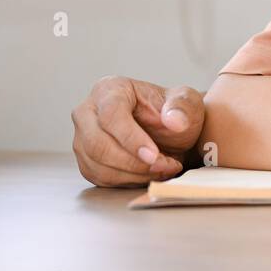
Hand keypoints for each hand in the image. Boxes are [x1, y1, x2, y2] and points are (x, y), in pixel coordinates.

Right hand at [72, 76, 204, 186]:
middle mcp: (88, 112)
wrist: (170, 131)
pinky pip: (101, 178)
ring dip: (134, 174)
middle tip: (164, 166)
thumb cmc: (174, 112)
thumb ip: (182, 107)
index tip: (154, 155)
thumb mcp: (187, 102)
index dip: (131, 138)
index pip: (111, 115)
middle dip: (133, 162)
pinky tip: (150, 174)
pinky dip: (128, 181)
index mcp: (110, 89)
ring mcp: (82, 138)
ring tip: (163, 168)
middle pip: (97, 143)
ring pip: (98, 165)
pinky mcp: (86, 161)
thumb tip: (174, 121)